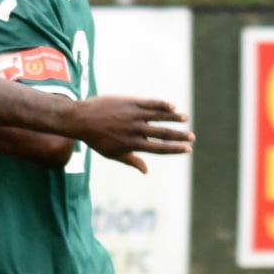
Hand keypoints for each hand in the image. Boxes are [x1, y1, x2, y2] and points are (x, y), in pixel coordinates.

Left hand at [60, 95, 192, 172]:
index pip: (159, 148)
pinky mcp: (130, 102)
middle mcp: (135, 130)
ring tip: (185, 119)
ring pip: (159, 116)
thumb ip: (132, 161)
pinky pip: (150, 103)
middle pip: (163, 133)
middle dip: (179, 136)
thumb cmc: (96, 139)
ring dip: (174, 118)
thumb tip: (146, 171)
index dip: (174, 149)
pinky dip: (162, 105)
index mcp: (132, 144)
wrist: (81, 119)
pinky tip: (172, 106)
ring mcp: (133, 115)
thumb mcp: (112, 153)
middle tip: (192, 136)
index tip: (187, 149)